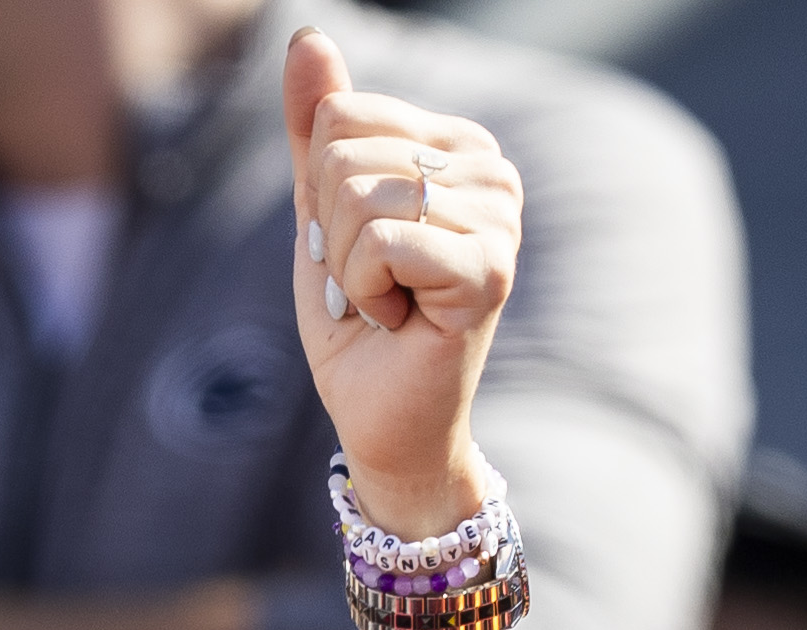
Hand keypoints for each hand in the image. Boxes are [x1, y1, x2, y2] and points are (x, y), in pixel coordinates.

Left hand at [286, 29, 523, 533]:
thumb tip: (307, 38)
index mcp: (455, 144)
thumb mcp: (319, 212)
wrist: (378, 414)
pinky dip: (366, 292)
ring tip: (385, 301)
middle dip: (330, 232)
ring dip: (347, 267)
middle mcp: (490, 168)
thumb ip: (316, 129)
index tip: (355, 246)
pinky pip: (381, 243)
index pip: (342, 115)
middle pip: (345, 151)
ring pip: (360, 197)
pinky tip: (398, 320)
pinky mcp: (490, 268)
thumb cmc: (358, 319)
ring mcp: (500, 216)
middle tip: (369, 282)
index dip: (320, 193)